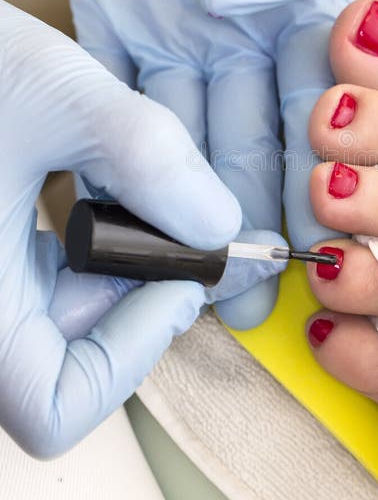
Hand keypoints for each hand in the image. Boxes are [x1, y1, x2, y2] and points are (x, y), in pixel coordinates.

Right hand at [0, 1, 283, 456]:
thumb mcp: (51, 91)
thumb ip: (144, 155)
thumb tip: (218, 224)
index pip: (52, 408)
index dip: (130, 358)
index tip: (177, 279)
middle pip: (64, 361)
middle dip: (137, 296)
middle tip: (182, 227)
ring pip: (54, 320)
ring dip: (116, 269)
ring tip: (132, 193)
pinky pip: (36, 283)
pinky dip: (84, 251)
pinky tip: (97, 189)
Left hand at [68, 0, 377, 326]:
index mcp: (309, 13)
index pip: (315, 118)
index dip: (315, 185)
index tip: (309, 251)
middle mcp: (243, 36)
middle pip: (247, 144)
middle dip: (245, 221)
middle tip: (244, 298)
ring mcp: (176, 28)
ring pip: (178, 136)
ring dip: (179, 205)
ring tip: (181, 274)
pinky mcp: (114, 7)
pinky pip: (113, 89)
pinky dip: (114, 149)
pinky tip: (118, 202)